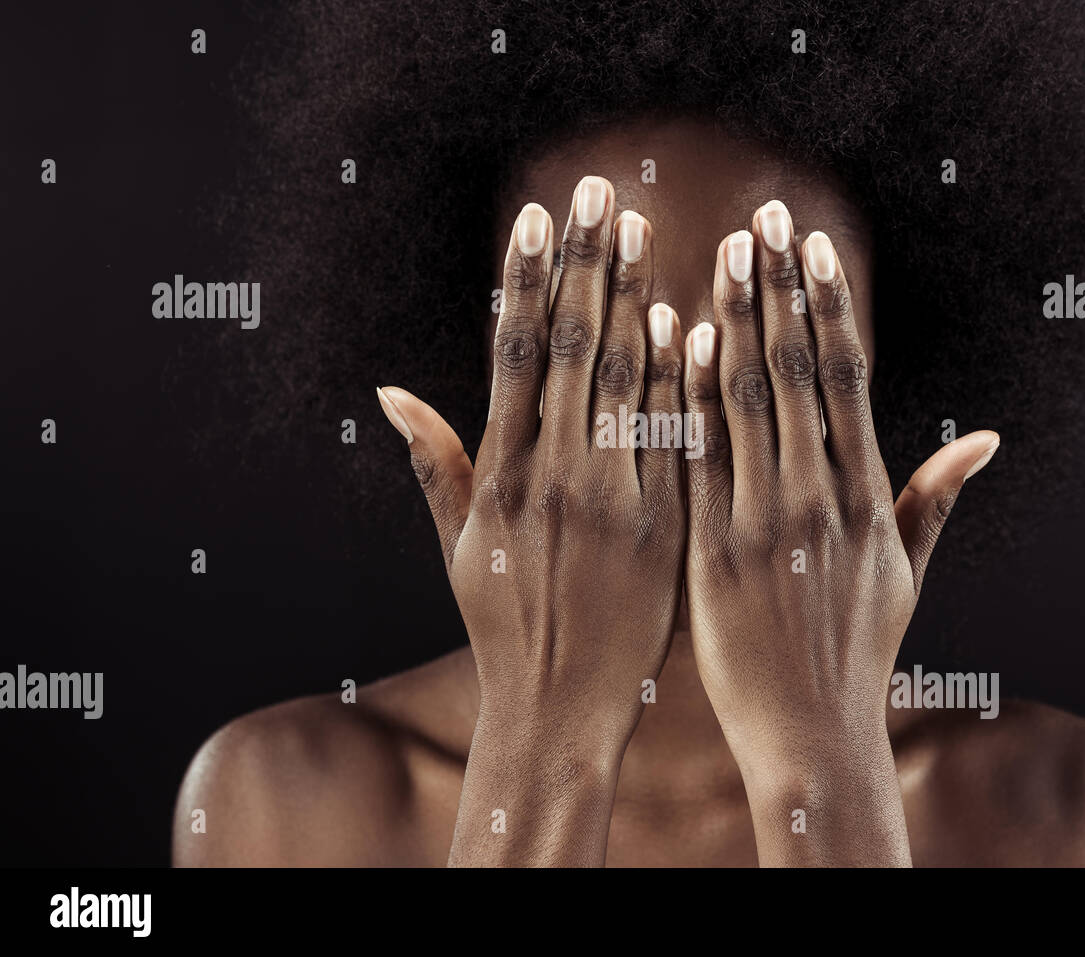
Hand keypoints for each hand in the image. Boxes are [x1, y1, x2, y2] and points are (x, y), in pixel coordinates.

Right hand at [377, 176, 686, 864]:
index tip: (540, 218)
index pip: (515, 358)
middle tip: (601, 192)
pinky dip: (682, 382)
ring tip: (645, 231)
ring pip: (625, 385)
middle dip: (586, 266)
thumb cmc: (504, 624)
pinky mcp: (664, 532)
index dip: (528, 281)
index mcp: (500, 477)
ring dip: (635, 301)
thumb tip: (389, 391)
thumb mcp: (457, 545)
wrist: (557, 711)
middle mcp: (553, 480)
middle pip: (572, 352)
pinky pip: (676, 444)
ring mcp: (612, 505)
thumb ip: (436, 462)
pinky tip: (691, 323)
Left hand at [681, 200, 999, 864]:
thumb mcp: (905, 572)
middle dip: (778, 289)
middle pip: (796, 374)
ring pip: (745, 403)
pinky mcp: (712, 553)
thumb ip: (934, 498)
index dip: (829, 305)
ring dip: (733, 322)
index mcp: (867, 498)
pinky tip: (674, 340)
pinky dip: (686, 396)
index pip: (846, 380)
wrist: (812, 735)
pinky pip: (696, 460)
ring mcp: (763, 524)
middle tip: (760, 217)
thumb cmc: (859, 652)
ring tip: (721, 255)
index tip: (812, 244)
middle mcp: (818, 500)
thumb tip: (984, 439)